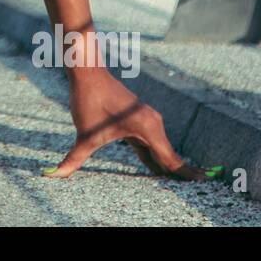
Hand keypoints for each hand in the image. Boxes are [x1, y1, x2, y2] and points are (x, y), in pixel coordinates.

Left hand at [45, 68, 221, 180]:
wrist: (88, 71)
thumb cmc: (88, 99)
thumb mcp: (84, 135)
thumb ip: (74, 159)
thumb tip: (54, 175)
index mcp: (146, 129)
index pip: (171, 159)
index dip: (187, 174)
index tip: (206, 182)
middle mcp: (153, 124)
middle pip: (169, 157)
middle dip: (180, 175)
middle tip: (200, 189)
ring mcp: (148, 121)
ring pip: (160, 150)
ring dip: (168, 167)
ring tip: (183, 185)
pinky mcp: (139, 120)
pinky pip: (151, 144)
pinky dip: (156, 157)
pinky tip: (157, 170)